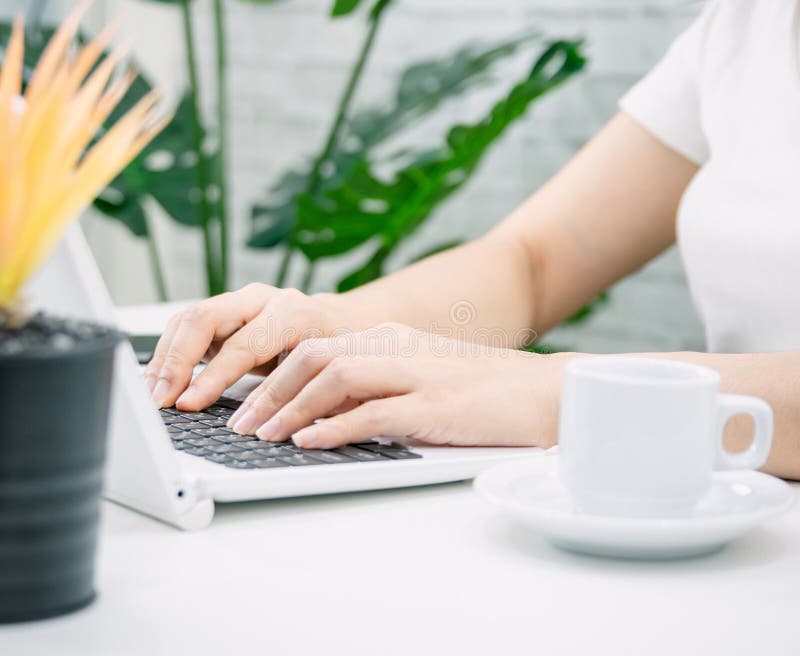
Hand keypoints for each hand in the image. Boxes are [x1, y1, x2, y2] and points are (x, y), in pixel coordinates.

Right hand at [145, 284, 358, 409]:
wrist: (340, 324)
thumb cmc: (338, 352)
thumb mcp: (326, 372)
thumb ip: (294, 391)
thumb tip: (260, 425)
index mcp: (291, 313)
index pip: (241, 344)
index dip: (211, 377)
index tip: (187, 405)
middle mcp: (260, 300)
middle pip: (204, 319)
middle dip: (175, 361)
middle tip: (159, 399)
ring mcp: (239, 302)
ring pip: (189, 320)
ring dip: (165, 358)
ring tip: (152, 394)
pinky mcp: (223, 313)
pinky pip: (187, 327)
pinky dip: (169, 353)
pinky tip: (159, 381)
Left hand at [225, 322, 564, 448]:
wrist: (548, 392)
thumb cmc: (485, 392)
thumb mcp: (421, 380)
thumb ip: (375, 389)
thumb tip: (322, 414)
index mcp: (390, 339)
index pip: (315, 349)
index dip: (273, 378)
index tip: (247, 407)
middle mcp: (397, 348)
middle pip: (314, 357)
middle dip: (269, 392)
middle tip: (241, 424)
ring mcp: (416, 374)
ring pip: (335, 379)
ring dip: (291, 409)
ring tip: (263, 436)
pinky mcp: (436, 406)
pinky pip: (373, 412)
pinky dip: (334, 428)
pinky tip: (309, 443)